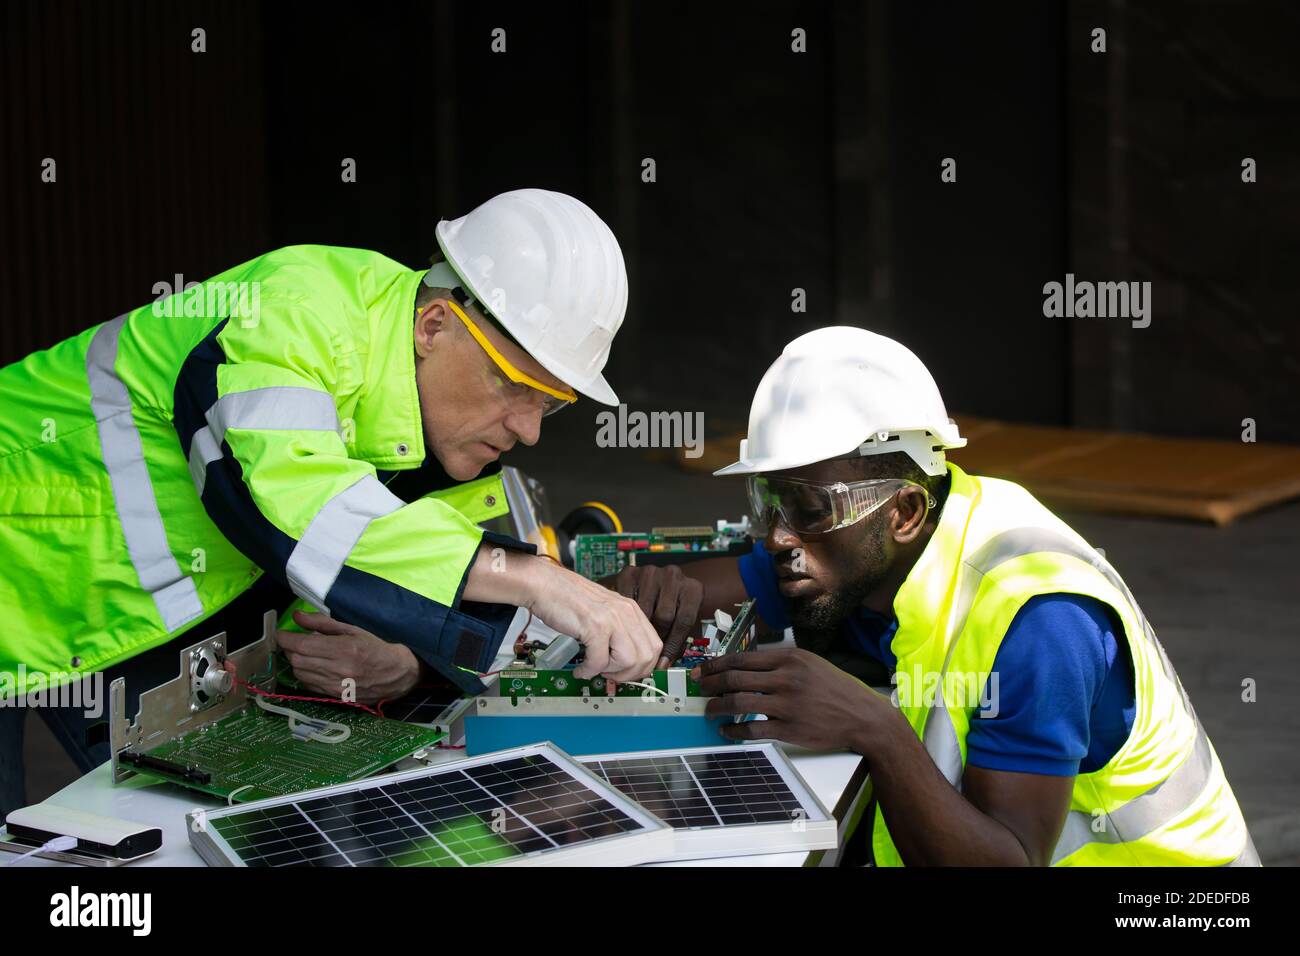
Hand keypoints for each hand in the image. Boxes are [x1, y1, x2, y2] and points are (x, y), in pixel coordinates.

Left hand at [276, 610, 420, 703]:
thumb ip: (323, 623)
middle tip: (296, 642)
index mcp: (343, 649)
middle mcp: (338, 670)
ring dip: (297, 663)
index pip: (301, 645)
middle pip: (297, 661)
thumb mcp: (353, 629)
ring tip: (307, 654)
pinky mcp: (336, 697)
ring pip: (300, 675)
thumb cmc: (377, 646)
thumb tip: (297, 617)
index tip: (281, 633)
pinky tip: (315, 667)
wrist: (399, 673)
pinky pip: (309, 686)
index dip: (285, 639)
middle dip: (291, 650)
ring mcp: (336, 686)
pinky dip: (306, 675)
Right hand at [524, 558, 662, 680]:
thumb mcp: (603, 611)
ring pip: (629, 661)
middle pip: (647, 657)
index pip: (655, 646)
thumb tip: (627, 661)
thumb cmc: (568, 599)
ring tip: (594, 668)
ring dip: (611, 672)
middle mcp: (625, 612)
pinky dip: (589, 671)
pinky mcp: (594, 626)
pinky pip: (599, 661)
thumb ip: (618, 632)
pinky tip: (581, 668)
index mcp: (631, 609)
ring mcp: (611, 618)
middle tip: (610, 674)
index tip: (627, 673)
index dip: (643, 667)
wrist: (545, 584)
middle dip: (629, 674)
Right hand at [604, 564, 703, 667]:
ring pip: (644, 611)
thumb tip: (663, 666)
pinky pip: (625, 602)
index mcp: (692, 588)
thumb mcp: (680, 619)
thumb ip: (676, 640)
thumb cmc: (670, 605)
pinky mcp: (630, 573)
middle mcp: (674, 576)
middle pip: (664, 616)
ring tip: (633, 642)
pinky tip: (624, 623)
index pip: (685, 620)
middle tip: (646, 654)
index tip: (662, 662)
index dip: (673, 646)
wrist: (652, 581)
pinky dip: (624, 616)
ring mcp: (651, 572)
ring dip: (637, 629)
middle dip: (655, 639)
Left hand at [693, 647, 890, 750]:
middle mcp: (786, 678)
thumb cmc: (836, 689)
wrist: (863, 716)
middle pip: (735, 679)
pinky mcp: (790, 729)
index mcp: (790, 658)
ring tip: (709, 711)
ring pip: (738, 703)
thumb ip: (780, 663)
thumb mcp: (810, 664)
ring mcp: (788, 704)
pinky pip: (752, 729)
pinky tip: (726, 731)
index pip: (741, 658)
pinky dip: (734, 731)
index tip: (701, 670)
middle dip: (709, 684)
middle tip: (699, 689)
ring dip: (717, 707)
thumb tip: (744, 668)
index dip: (715, 665)